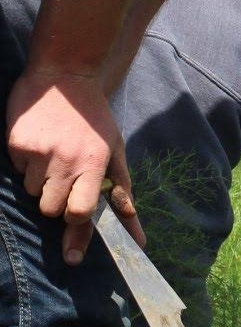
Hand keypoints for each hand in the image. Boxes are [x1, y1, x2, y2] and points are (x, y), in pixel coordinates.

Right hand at [5, 67, 142, 263]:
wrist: (64, 76)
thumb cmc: (94, 120)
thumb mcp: (116, 151)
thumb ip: (123, 193)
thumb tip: (138, 236)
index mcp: (95, 163)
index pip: (82, 211)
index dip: (77, 230)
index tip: (75, 249)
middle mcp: (66, 159)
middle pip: (51, 209)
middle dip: (56, 204)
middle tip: (64, 181)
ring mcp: (39, 152)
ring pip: (33, 192)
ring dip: (41, 183)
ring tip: (53, 156)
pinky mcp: (17, 143)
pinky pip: (18, 170)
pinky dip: (26, 163)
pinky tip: (39, 143)